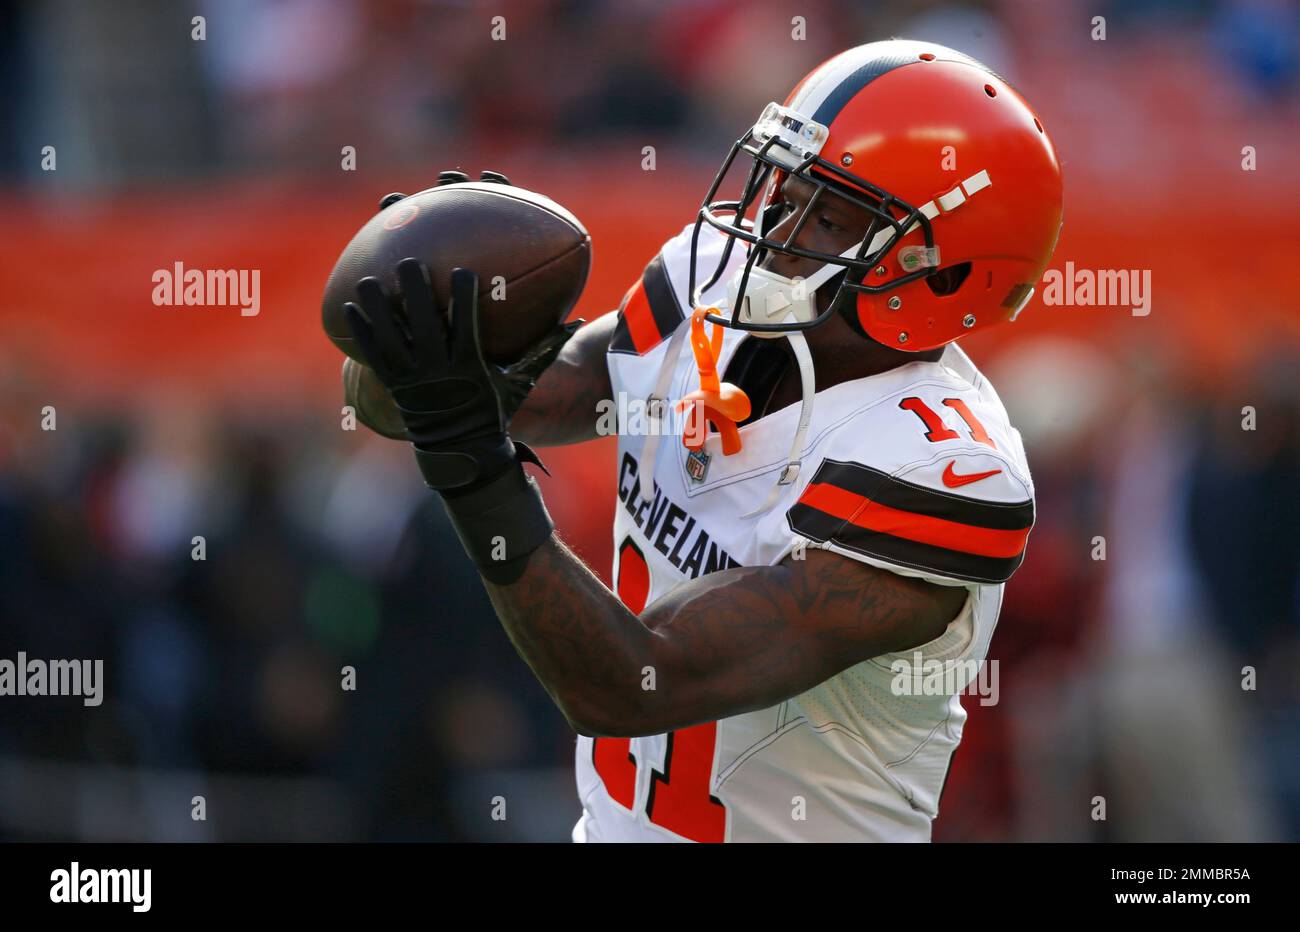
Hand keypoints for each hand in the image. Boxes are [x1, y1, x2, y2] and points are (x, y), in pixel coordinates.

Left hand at [342, 259, 577, 490]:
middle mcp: (439, 371)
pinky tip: (349, 307)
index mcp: (470, 366)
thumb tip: (575, 322)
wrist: (462, 450)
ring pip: (391, 338)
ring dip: (379, 307)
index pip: (467, 324)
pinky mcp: (394, 386)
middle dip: (415, 291)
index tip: (463, 269)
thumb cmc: (493, 410)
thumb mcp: (519, 383)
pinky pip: (374, 355)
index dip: (464, 296)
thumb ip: (541, 352)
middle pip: (424, 324)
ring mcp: (413, 380)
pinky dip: (362, 332)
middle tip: (409, 261)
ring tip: (368, 279)